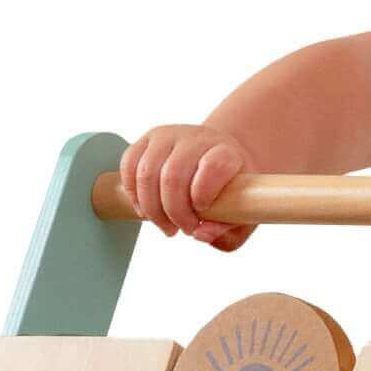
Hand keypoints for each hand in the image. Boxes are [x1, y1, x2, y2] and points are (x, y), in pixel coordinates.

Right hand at [118, 124, 257, 248]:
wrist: (218, 159)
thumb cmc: (231, 192)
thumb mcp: (241, 215)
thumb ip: (227, 231)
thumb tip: (199, 235)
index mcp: (227, 153)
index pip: (214, 166)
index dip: (204, 192)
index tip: (203, 210)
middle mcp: (197, 138)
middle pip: (173, 176)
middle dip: (174, 212)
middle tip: (183, 229)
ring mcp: (169, 136)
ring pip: (146, 173)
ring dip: (152, 209)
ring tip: (165, 225)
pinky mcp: (147, 140)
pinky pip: (128, 165)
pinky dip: (132, 194)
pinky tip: (145, 210)